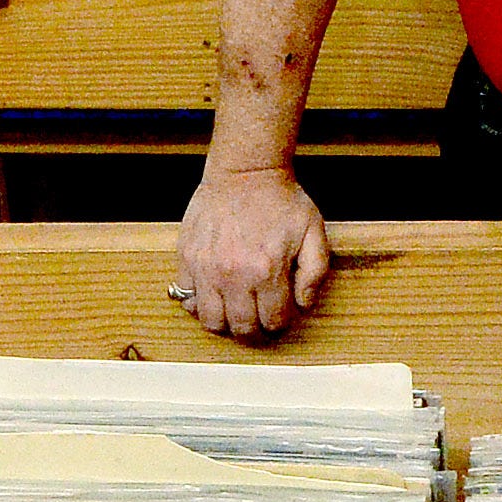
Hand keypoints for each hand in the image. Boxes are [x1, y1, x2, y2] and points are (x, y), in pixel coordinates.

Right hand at [174, 167, 333, 338]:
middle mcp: (234, 275)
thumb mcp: (313, 232)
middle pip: (242, 327)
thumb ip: (315, 272)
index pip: (272, 321)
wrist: (244, 172)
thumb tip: (304, 305)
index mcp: (267, 271)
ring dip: (226, 323)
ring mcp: (206, 268)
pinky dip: (199, 305)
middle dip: (254, 330)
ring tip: (235, 311)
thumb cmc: (280, 201)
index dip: (279, 323)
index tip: (280, 316)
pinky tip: (213, 296)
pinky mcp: (186, 258)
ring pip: (211, 321)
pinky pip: (187, 299)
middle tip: (259, 319)